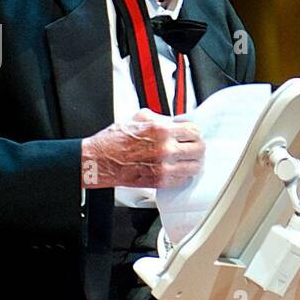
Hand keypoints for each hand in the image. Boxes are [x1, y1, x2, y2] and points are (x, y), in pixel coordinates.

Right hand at [81, 108, 203, 188]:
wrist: (99, 160)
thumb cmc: (114, 140)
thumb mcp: (138, 118)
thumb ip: (161, 119)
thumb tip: (176, 122)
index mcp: (161, 130)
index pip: (194, 131)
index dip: (194, 131)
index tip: (192, 133)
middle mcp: (165, 150)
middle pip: (199, 149)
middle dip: (197, 146)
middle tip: (192, 146)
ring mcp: (164, 168)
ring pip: (195, 167)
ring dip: (193, 161)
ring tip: (186, 158)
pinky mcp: (160, 182)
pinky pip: (183, 179)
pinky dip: (182, 174)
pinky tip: (175, 168)